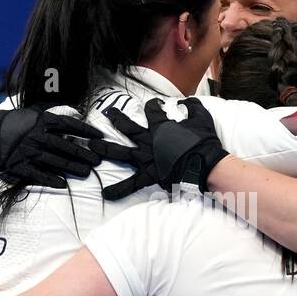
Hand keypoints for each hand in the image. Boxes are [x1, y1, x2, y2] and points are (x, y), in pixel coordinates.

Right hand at [0, 106, 105, 189]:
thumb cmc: (20, 122)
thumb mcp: (37, 111)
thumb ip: (56, 110)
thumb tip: (79, 109)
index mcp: (42, 121)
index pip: (68, 125)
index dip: (85, 131)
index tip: (99, 137)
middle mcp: (36, 136)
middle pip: (65, 146)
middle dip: (83, 154)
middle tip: (97, 160)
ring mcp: (28, 152)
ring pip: (54, 161)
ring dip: (72, 167)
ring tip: (86, 172)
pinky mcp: (19, 166)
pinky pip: (37, 174)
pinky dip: (50, 179)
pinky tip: (63, 183)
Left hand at [91, 97, 227, 200]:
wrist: (204, 164)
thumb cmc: (204, 142)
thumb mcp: (202, 118)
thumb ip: (193, 107)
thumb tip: (187, 101)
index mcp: (160, 126)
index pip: (151, 111)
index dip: (152, 105)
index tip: (153, 104)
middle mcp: (148, 140)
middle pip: (128, 127)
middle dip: (116, 119)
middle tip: (107, 113)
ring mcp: (146, 158)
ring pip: (121, 152)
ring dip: (105, 149)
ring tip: (92, 147)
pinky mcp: (149, 175)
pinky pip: (131, 184)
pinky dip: (119, 190)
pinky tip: (106, 194)